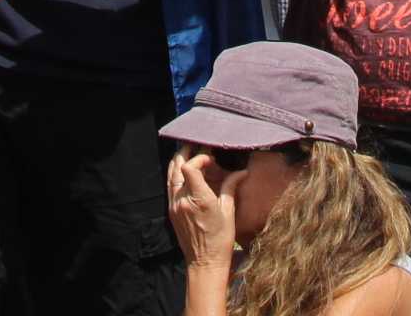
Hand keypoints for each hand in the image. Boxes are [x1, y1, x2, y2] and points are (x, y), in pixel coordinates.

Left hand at [166, 151, 239, 270]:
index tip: (210, 159)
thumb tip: (241, 172)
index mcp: (199, 199)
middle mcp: (183, 201)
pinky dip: (175, 175)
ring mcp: (174, 206)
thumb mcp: (229, 212)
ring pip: (170, 175)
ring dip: (178, 162)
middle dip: (186, 153)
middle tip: (196, 147)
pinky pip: (169, 186)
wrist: (204, 262)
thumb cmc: (220, 239)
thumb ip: (230, 187)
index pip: (189, 167)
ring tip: (189, 155)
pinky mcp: (171, 211)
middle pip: (176, 167)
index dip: (199, 157)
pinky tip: (184, 173)